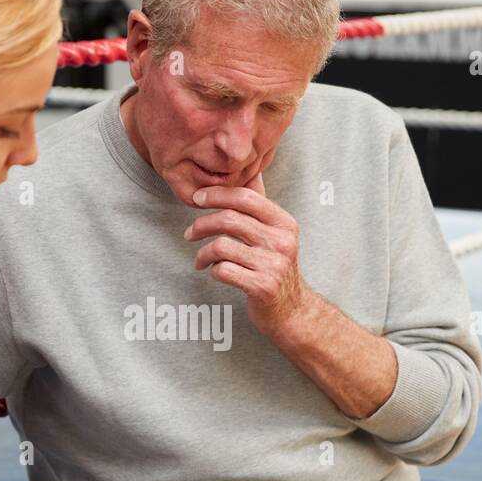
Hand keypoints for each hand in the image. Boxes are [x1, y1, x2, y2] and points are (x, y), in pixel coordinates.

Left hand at [185, 174, 316, 337]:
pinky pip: (223, 271)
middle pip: (229, 220)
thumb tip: (249, 170)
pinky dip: (212, 270)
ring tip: (200, 259)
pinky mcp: (262, 287)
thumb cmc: (275, 267)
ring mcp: (273, 265)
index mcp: (284, 223)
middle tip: (189, 233)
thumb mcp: (276, 233)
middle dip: (201, 224)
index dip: (217, 194)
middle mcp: (281, 241)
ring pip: (221, 246)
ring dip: (203, 253)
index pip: (245, 197)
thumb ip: (260, 205)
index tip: (197, 199)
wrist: (292, 310)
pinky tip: (214, 272)